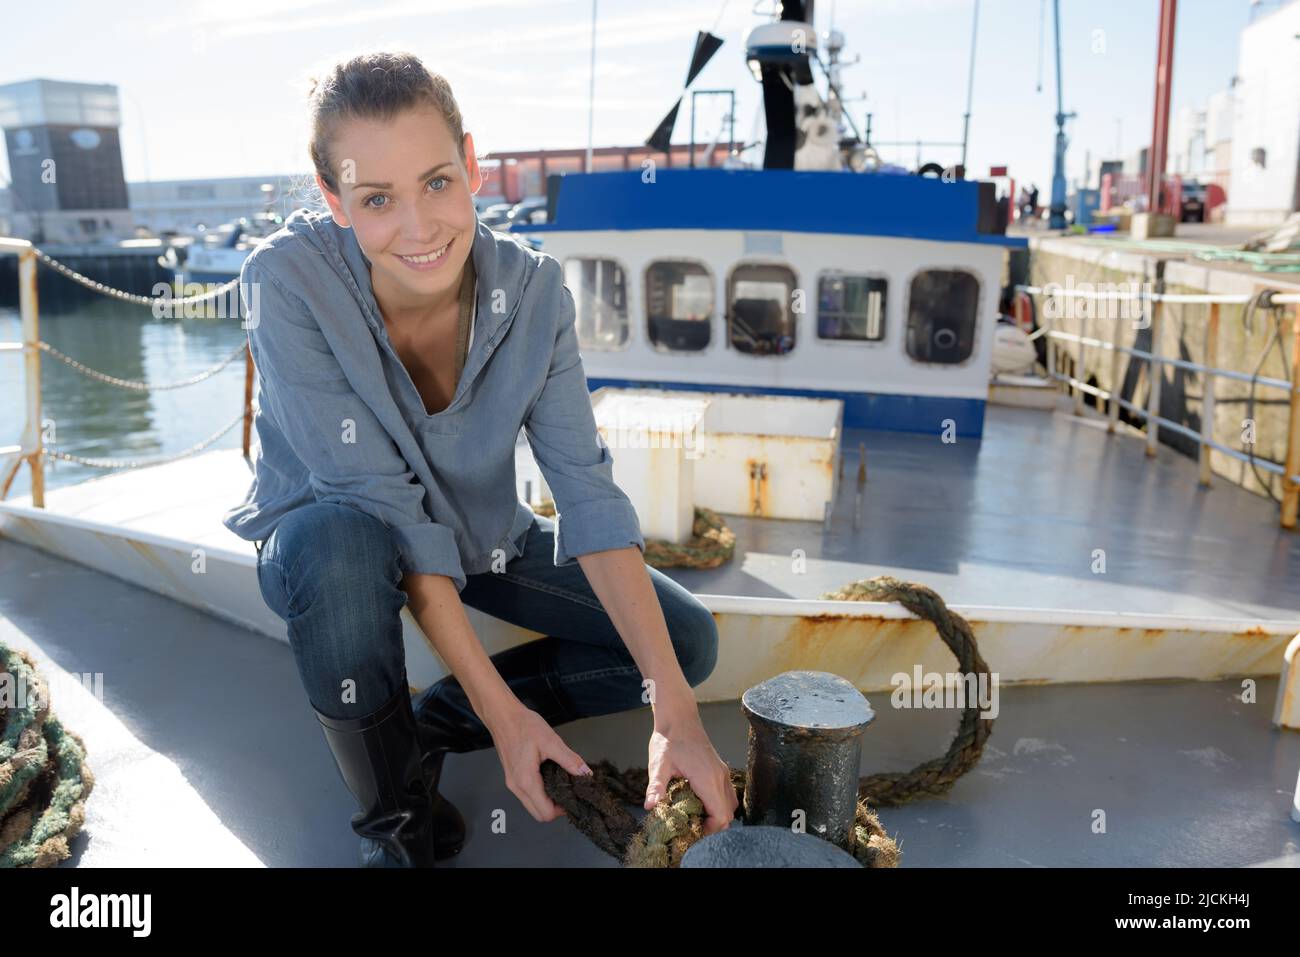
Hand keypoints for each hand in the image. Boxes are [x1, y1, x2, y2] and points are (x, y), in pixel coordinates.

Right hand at [488, 702, 591, 822]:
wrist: (502, 715)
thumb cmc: (525, 726)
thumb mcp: (551, 741)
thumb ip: (569, 760)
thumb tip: (586, 774)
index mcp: (526, 781)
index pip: (545, 813)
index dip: (562, 810)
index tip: (573, 797)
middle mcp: (516, 787)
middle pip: (538, 814)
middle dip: (555, 809)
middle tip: (568, 791)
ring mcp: (511, 783)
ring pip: (531, 806)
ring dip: (547, 801)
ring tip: (560, 783)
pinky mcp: (511, 777)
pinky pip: (527, 795)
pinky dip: (539, 793)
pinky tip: (548, 777)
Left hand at [643, 712, 737, 834]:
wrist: (679, 716)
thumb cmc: (669, 739)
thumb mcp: (659, 763)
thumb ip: (656, 786)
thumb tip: (649, 806)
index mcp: (707, 779)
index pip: (721, 816)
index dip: (710, 830)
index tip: (692, 832)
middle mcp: (720, 777)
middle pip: (728, 814)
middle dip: (713, 826)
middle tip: (692, 828)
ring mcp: (722, 772)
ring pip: (730, 804)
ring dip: (717, 815)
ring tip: (696, 817)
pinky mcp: (720, 768)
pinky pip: (727, 794)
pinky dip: (718, 804)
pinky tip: (699, 802)